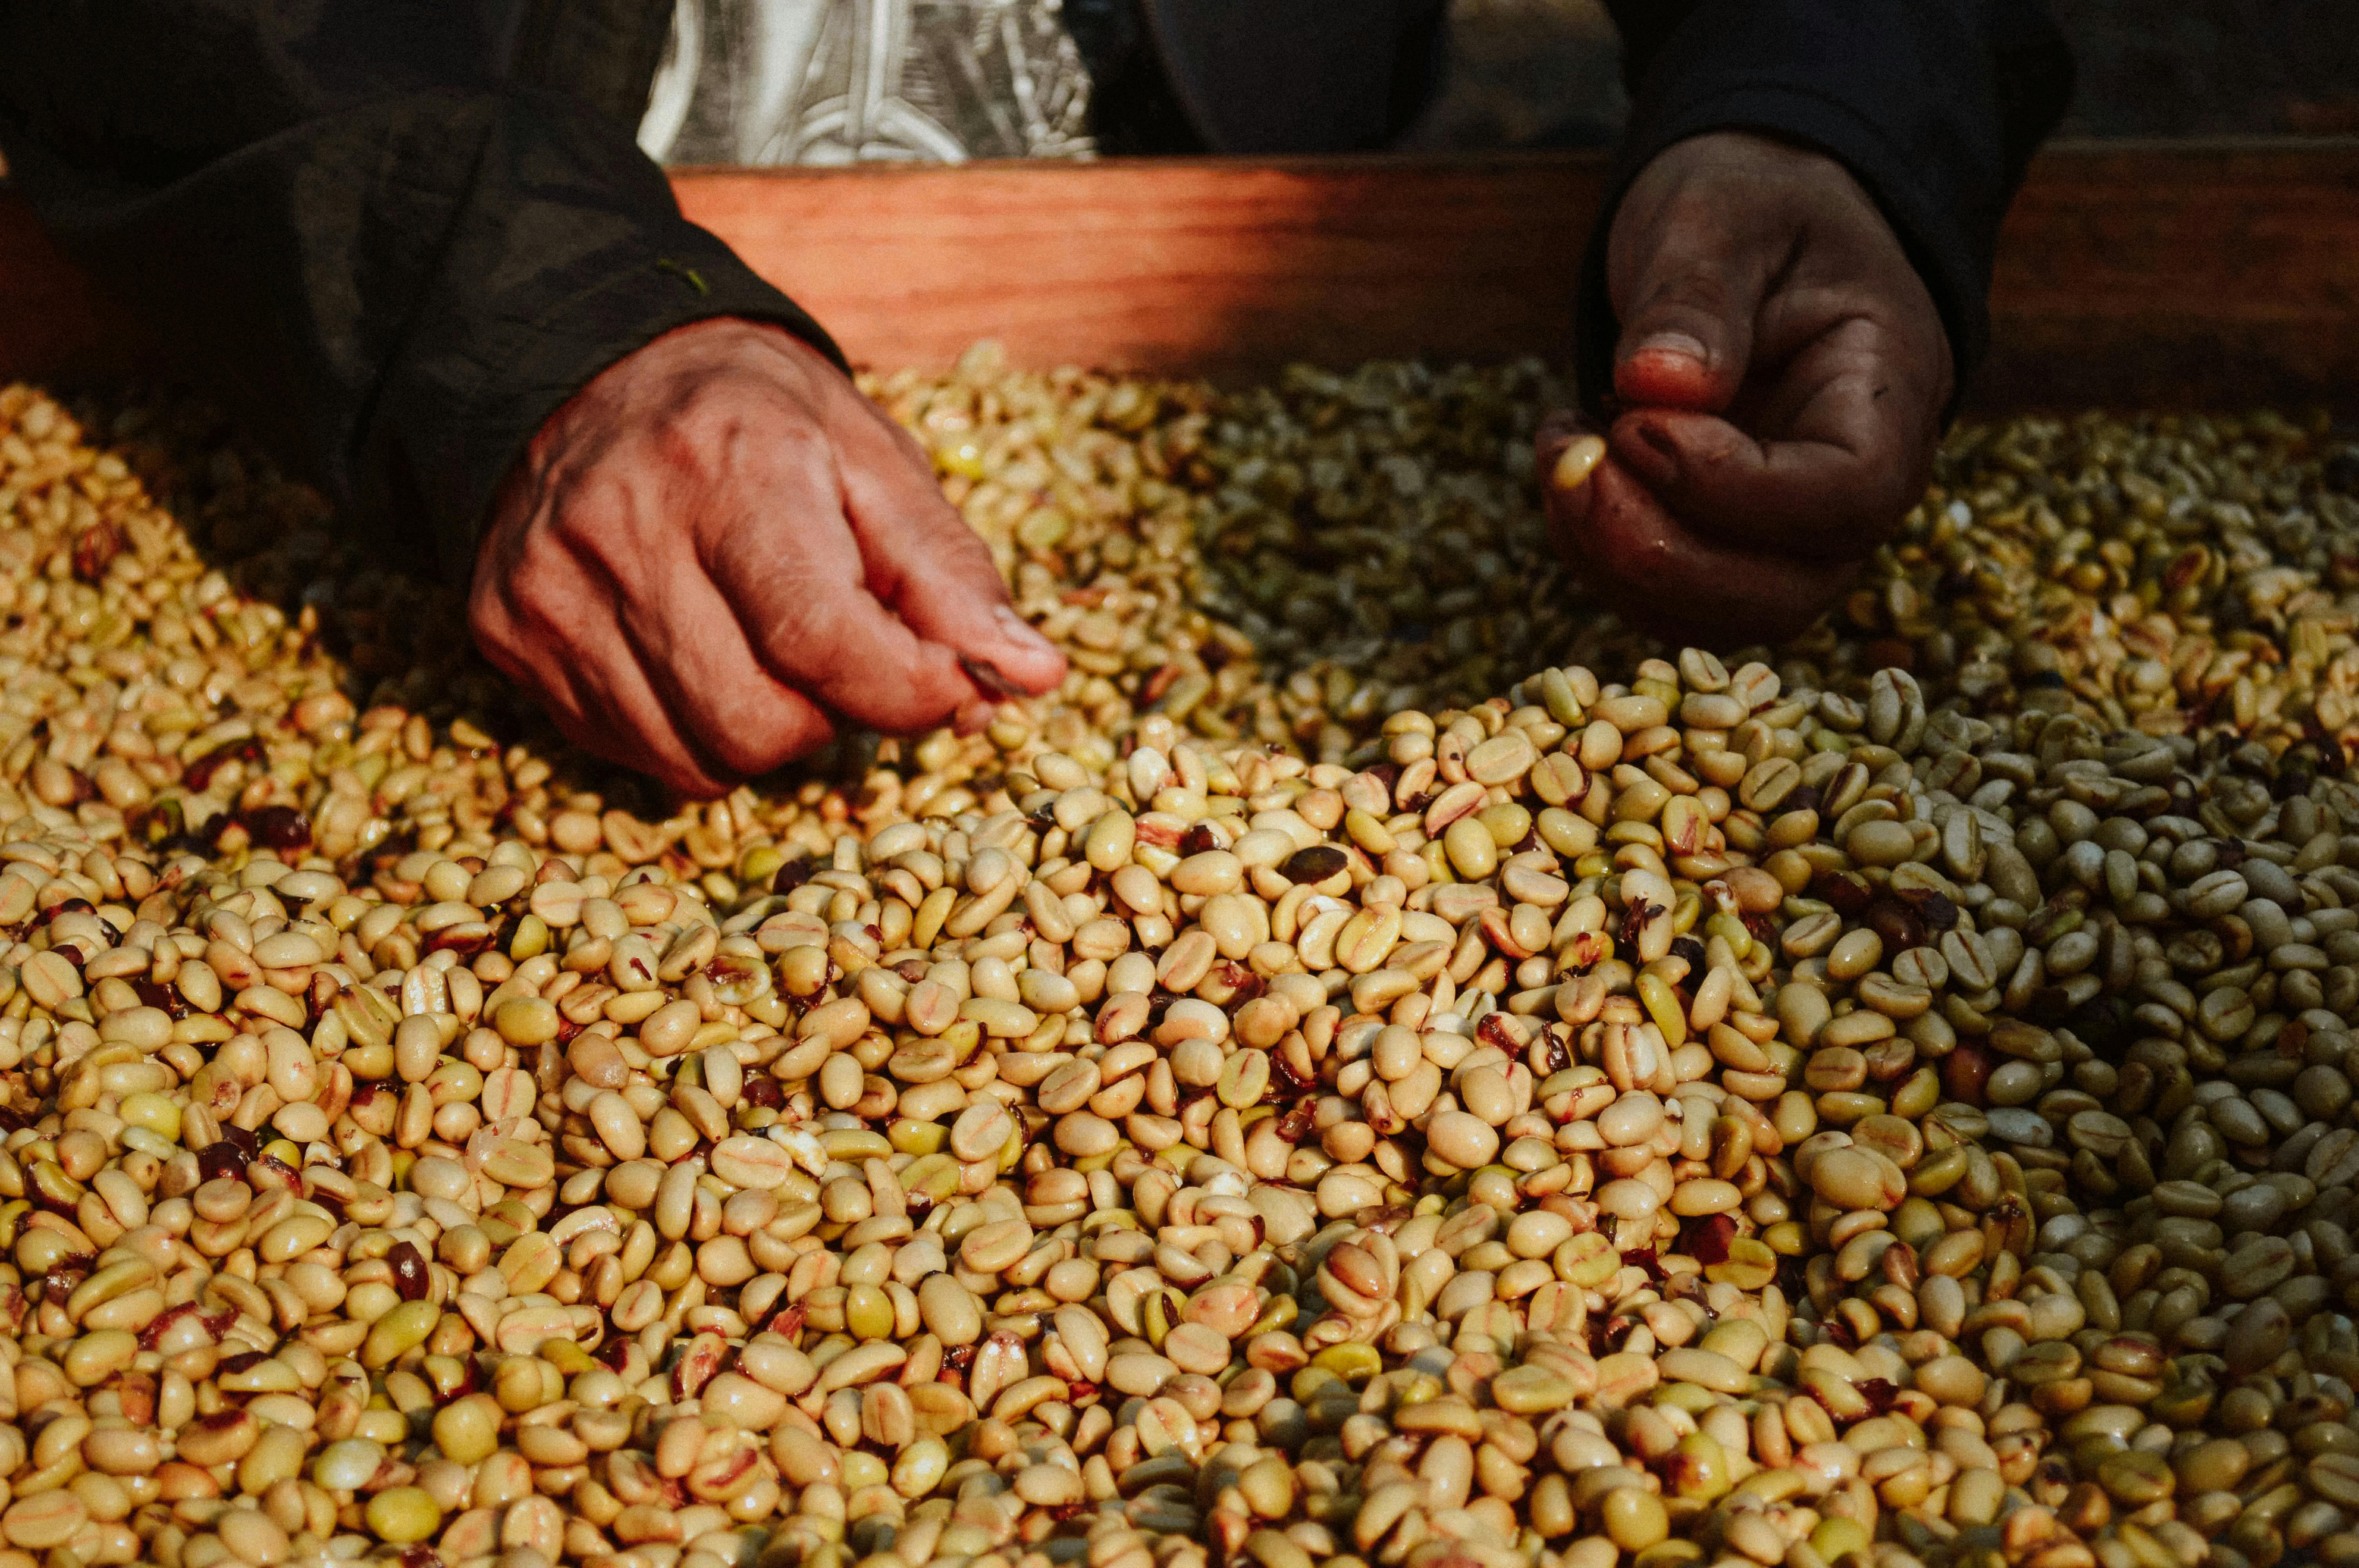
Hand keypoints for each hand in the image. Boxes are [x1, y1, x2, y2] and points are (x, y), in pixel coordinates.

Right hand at [470, 318, 1065, 797]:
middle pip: (762, 721)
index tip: (951, 682)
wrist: (584, 368)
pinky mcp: (509, 637)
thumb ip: (951, 576)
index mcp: (729, 468)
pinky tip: (702, 654)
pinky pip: (639, 753)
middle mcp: (622, 532)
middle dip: (834, 712)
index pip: (823, 639)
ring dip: (767, 729)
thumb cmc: (755, 420)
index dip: (908, 690)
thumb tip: (1031, 676)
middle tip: (841, 647)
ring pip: (701, 757)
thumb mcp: (872, 462)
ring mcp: (550, 593)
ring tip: (767, 645)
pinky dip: (696, 731)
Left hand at [1541, 131, 1952, 645]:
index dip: (1733, 487)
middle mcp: (1857, 484)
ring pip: (1720, 615)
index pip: (1847, 494)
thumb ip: (1697, 293)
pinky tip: (1568, 472)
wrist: (1746, 230)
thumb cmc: (1751, 208)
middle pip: (1786, 591)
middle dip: (1660, 553)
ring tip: (1562, 455)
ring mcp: (1793, 530)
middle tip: (1574, 465)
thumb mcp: (1720, 214)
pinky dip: (1599, 558)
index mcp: (1888, 392)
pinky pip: (1668, 599)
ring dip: (1616, 563)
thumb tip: (1658, 381)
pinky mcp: (1727, 544)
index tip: (1636, 424)